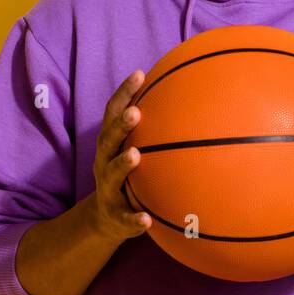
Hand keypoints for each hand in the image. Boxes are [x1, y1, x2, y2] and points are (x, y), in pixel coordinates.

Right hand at [88, 69, 153, 241]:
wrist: (106, 220)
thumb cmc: (128, 175)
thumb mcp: (133, 150)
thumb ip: (152, 129)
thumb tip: (189, 97)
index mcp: (109, 145)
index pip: (113, 113)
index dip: (124, 93)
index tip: (139, 74)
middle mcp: (104, 162)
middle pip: (108, 139)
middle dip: (121, 125)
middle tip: (135, 112)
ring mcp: (108, 190)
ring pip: (112, 175)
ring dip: (122, 164)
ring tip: (134, 155)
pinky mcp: (116, 217)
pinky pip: (125, 218)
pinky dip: (135, 219)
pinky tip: (146, 220)